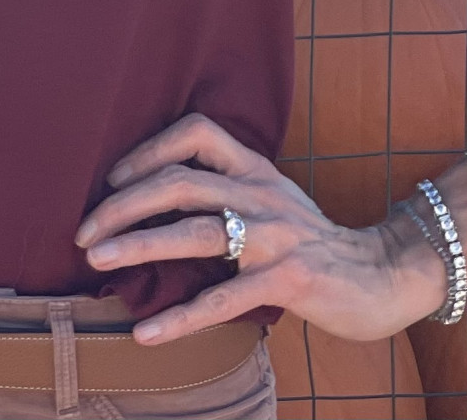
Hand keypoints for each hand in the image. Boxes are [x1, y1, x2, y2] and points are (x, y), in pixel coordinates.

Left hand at [74, 114, 443, 344]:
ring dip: (138, 247)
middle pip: (179, 183)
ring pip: (194, 233)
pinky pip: (223, 299)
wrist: (383, 274)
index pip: (194, 132)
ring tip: (97, 263)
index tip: (112, 180)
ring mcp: (275, 236)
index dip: (148, 149)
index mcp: (254, 167)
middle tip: (83, 232)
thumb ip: (227, 188)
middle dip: (123, 205)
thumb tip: (156, 194)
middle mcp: (261, 193)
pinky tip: (146, 333)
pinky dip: (179, 317)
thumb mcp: (271, 198)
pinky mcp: (288, 281)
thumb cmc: (312, 239)